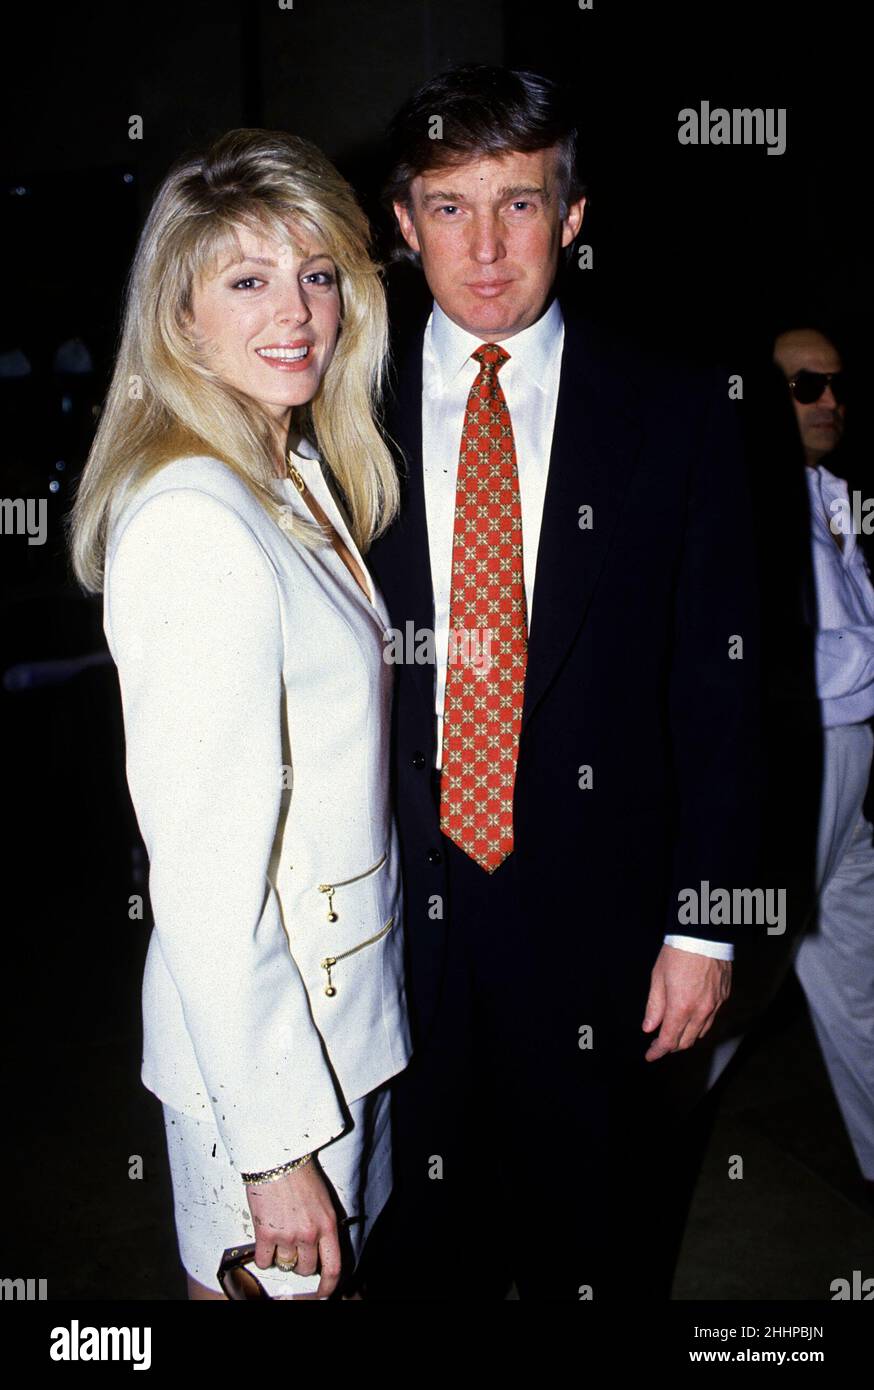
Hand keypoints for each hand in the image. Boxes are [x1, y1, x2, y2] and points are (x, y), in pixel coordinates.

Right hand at [245, 1158, 341, 1297]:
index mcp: (328, 1224)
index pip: (333, 1267)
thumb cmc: (300, 1174)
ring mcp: (288, 1236)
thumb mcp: (323, 1200)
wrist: (277, 1159)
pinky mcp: (266, 1234)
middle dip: (299, 1263)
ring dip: (280, 1256)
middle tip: (293, 1248)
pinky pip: (264, 1261)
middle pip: (306, 1269)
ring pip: (284, 1265)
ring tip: (278, 1235)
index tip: (323, 1293)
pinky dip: (263, 1256)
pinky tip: (264, 1241)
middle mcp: (310, 1234)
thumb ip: (323, 1224)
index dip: (328, 1286)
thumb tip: (319, 1247)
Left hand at [641, 944, 731, 1061]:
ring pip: (701, 1032)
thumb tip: (649, 1028)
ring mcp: (715, 1005)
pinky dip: (699, 1024)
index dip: (658, 1051)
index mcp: (681, 1007)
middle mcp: (701, 1011)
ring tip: (674, 1032)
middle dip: (671, 1046)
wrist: (703, 934)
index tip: (650, 1055)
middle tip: (659, 1044)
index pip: (669, 1040)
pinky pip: (711, 1019)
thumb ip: (654, 1006)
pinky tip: (691, 1017)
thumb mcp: (658, 978)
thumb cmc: (678, 952)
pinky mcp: (724, 997)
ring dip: (686, 1037)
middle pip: (686, 1041)